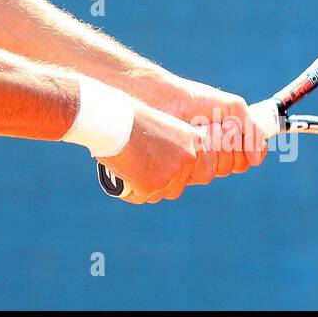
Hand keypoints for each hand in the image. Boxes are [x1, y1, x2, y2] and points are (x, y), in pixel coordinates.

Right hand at [95, 105, 214, 203]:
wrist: (114, 123)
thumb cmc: (132, 120)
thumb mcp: (164, 126)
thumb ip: (175, 144)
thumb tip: (173, 163)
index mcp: (194, 141)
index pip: (203, 171)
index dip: (185, 174)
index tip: (170, 172)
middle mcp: (187, 159)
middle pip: (178, 186)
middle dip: (162, 183)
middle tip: (144, 170)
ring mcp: (171, 174)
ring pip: (160, 193)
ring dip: (146, 188)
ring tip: (130, 170)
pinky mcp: (152, 185)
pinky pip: (142, 197)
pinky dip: (131, 191)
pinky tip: (123, 177)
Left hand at [131, 71, 268, 178]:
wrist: (160, 100)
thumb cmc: (194, 100)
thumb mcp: (231, 107)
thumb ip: (252, 128)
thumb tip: (257, 161)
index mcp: (229, 140)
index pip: (247, 158)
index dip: (248, 149)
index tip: (239, 133)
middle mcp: (215, 154)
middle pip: (235, 166)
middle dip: (229, 144)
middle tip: (218, 125)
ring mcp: (199, 162)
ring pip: (217, 170)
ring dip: (215, 148)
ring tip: (203, 128)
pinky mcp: (183, 168)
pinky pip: (199, 175)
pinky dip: (201, 156)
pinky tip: (194, 139)